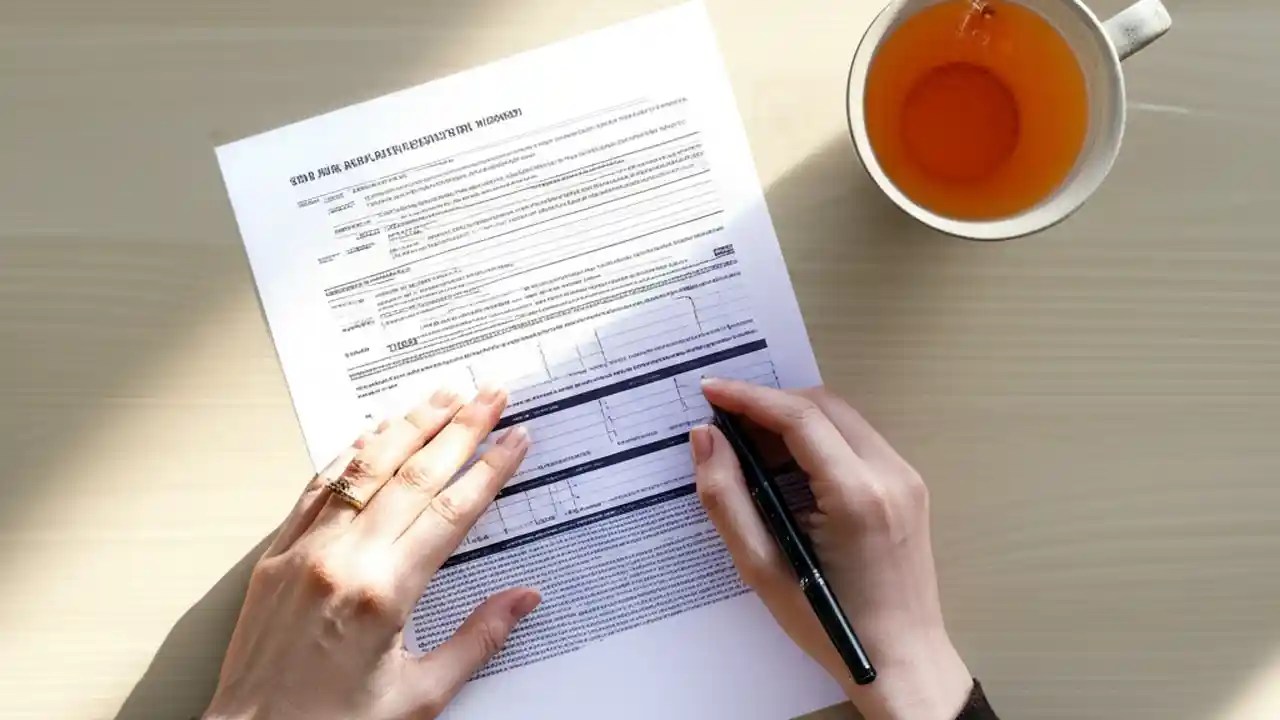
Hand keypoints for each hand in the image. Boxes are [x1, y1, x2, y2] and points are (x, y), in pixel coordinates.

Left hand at [205, 387, 537, 719]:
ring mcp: (304, 550)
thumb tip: (524, 599)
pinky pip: (317, 488)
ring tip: (441, 395)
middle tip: (490, 395)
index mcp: (385, 593)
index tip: (516, 439)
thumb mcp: (421, 696)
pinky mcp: (275, 555)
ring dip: (408, 425)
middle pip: (415, 475)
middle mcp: (343, 560)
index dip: (490, 469)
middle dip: (460, 428)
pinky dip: (349, 453)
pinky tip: (372, 432)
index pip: (452, 511)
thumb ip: (478, 639)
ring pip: (365, 468)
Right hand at [692, 379, 971, 719]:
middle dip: (771, 402)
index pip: (799, 417)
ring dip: (795, 418)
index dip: (750, 397)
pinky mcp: (909, 487)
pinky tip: (788, 466)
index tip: (710, 390)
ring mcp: (906, 478)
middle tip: (724, 419)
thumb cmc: (831, 625)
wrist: (901, 661)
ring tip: (750, 444)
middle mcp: (890, 474)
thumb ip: (728, 499)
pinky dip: (819, 438)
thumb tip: (706, 440)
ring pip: (843, 417)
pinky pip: (857, 440)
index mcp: (856, 494)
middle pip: (824, 405)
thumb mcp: (763, 569)